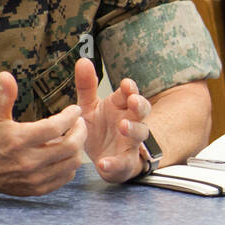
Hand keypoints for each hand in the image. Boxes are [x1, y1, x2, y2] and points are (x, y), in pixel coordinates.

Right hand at [0, 72, 86, 194]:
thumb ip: (4, 95)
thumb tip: (7, 75)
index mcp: (19, 140)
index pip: (54, 127)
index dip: (70, 117)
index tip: (75, 110)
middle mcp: (28, 161)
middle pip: (69, 147)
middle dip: (80, 132)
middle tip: (81, 123)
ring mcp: (34, 178)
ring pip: (71, 163)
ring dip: (78, 148)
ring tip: (75, 136)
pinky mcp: (38, 189)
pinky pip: (65, 177)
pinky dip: (70, 164)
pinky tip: (66, 153)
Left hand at [75, 57, 151, 182]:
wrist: (104, 160)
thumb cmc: (101, 130)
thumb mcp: (90, 106)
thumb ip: (87, 86)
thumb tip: (83, 60)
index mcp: (121, 107)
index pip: (129, 94)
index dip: (130, 89)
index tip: (126, 84)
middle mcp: (130, 122)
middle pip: (142, 111)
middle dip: (140, 105)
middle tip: (134, 101)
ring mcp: (130, 143)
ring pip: (139, 134)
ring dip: (133, 130)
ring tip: (123, 127)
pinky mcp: (124, 163)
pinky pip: (122, 164)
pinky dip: (114, 164)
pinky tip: (103, 163)